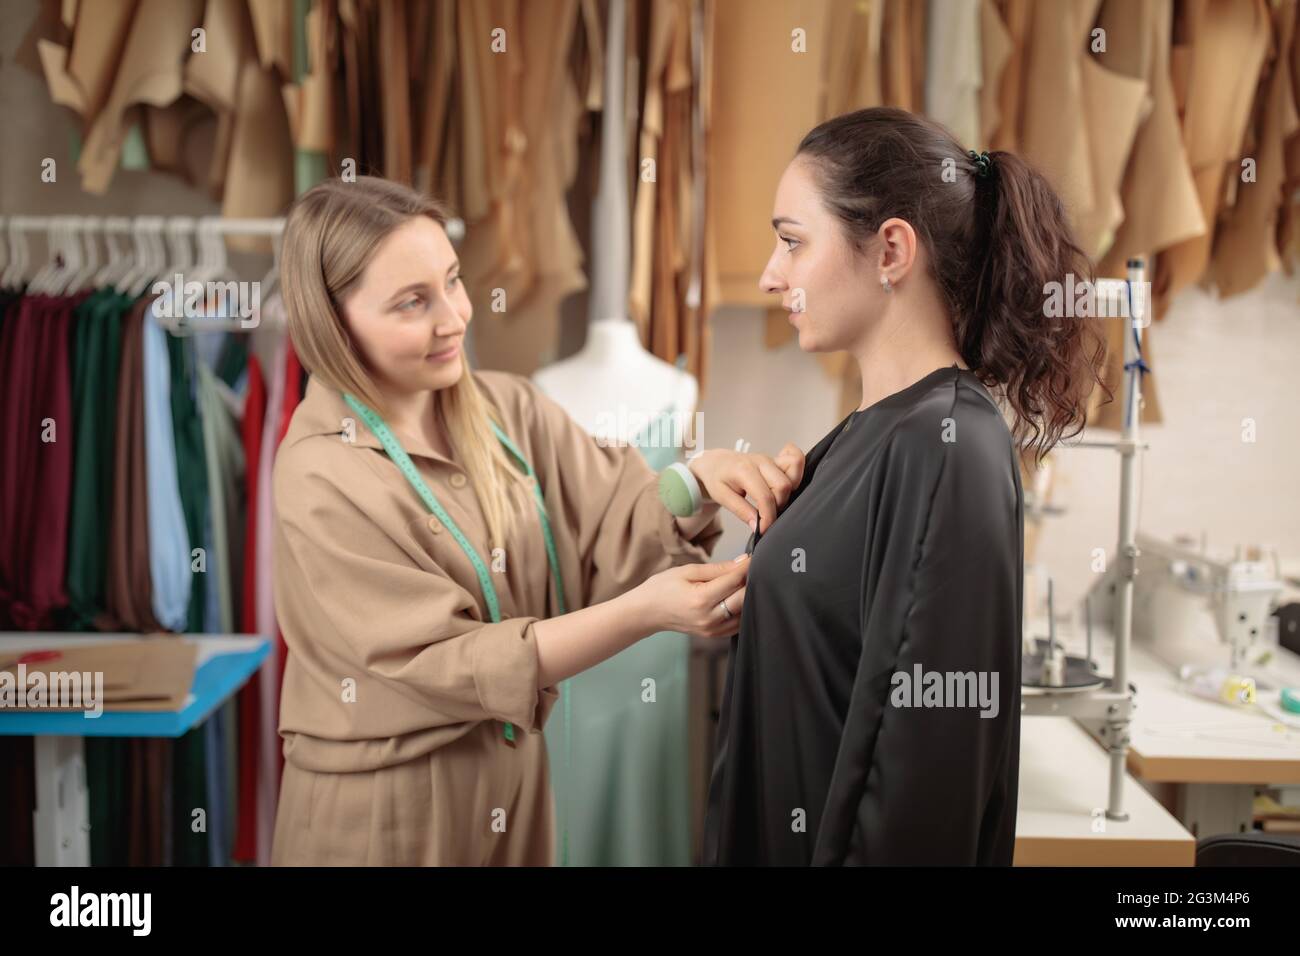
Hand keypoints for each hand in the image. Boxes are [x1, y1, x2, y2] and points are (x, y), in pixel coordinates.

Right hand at [633, 554, 748, 637]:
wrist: (647, 612)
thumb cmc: (663, 588)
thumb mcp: (687, 571)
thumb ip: (717, 569)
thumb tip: (742, 562)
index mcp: (701, 599)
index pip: (735, 580)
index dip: (747, 566)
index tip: (753, 557)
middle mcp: (709, 617)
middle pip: (744, 598)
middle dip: (749, 581)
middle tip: (748, 568)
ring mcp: (712, 629)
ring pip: (744, 612)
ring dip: (746, 596)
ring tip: (740, 583)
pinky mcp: (713, 635)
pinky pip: (738, 623)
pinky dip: (741, 610)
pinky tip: (734, 598)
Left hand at [687, 443, 805, 532]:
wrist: (717, 462)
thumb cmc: (717, 478)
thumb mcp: (722, 497)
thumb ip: (741, 511)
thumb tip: (757, 525)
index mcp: (744, 470)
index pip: (765, 496)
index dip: (768, 517)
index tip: (764, 529)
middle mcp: (760, 462)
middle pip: (783, 485)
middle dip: (779, 505)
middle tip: (767, 514)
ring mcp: (771, 459)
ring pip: (794, 472)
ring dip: (791, 490)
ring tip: (777, 501)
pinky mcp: (777, 460)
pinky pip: (796, 460)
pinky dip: (798, 472)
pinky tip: (790, 483)